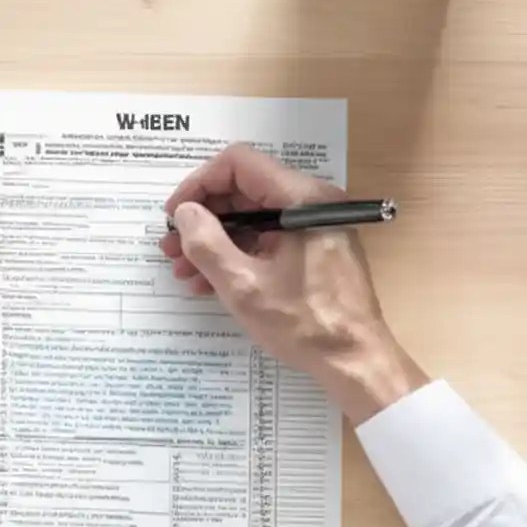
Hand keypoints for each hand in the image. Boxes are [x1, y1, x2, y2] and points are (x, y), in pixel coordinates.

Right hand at [160, 144, 427, 424]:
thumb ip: (206, 243)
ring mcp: (314, 225)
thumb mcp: (243, 285)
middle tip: (170, 245)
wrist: (356, 362)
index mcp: (301, 200)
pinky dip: (236, 252)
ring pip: (251, 215)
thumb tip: (185, 213)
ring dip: (214, 238)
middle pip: (243, 188)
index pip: (238, 164)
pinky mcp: (313, 246)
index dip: (198, 184)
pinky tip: (210, 280)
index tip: (174, 215)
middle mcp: (311, 202)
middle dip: (202, 216)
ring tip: (184, 268)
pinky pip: (266, 236)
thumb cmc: (304, 324)